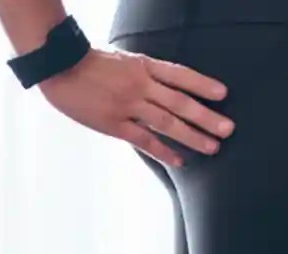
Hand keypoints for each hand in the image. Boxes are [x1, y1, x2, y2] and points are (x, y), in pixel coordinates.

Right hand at [38, 48, 233, 166]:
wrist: (60, 67)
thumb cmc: (88, 63)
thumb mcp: (122, 60)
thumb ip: (142, 73)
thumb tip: (161, 87)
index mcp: (143, 65)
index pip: (180, 75)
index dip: (203, 84)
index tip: (223, 94)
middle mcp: (140, 85)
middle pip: (180, 102)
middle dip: (206, 116)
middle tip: (227, 129)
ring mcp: (128, 105)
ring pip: (167, 122)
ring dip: (192, 136)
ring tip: (212, 146)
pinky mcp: (113, 124)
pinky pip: (144, 140)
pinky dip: (163, 151)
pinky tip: (179, 160)